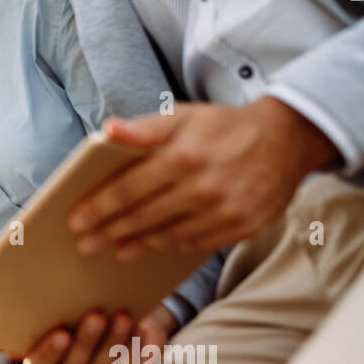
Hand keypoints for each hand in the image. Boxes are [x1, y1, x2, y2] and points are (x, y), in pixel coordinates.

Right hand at [22, 304, 177, 363]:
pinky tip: (139, 330)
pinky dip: (133, 353)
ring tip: (122, 318)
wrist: (127, 322)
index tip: (61, 333)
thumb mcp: (65, 316)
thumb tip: (11, 348)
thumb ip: (39, 327)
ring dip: (111, 346)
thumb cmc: (88, 317)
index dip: (48, 354)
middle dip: (85, 344)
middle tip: (96, 316)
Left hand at [68, 97, 337, 255]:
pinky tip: (154, 245)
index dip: (98, 208)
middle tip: (84, 244)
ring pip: (169, 236)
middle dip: (109, 232)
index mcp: (183, 157)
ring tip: (115, 248)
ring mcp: (224, 212)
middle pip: (143, 218)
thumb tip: (107, 131)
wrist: (287, 139)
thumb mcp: (183, 115)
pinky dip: (172, 246)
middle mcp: (203, 188)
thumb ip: (144, 127)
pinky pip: (197, 244)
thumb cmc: (224, 126)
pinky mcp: (242, 228)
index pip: (128, 190)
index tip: (75, 220)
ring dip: (137, 244)